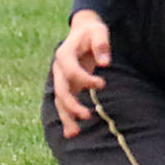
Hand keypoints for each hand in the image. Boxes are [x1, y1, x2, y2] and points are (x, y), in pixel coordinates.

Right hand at [52, 10, 110, 138]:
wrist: (82, 30)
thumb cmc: (92, 31)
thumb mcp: (98, 31)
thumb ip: (101, 44)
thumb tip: (105, 63)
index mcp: (64, 54)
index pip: (71, 71)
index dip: (85, 80)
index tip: (103, 84)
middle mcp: (59, 68)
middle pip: (61, 90)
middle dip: (72, 105)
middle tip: (88, 116)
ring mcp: (61, 78)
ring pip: (60, 101)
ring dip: (66, 117)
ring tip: (75, 134)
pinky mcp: (67, 85)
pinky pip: (64, 103)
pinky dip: (67, 117)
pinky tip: (72, 133)